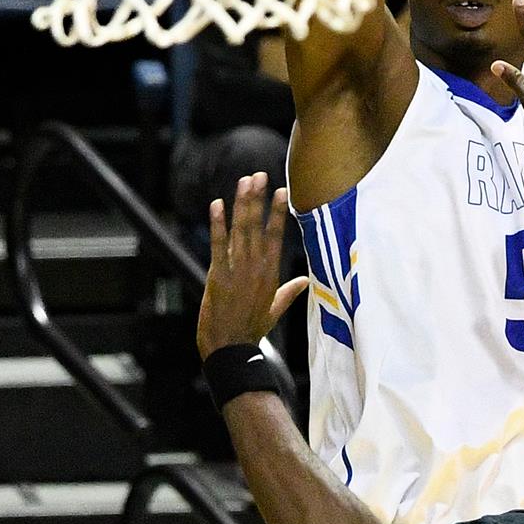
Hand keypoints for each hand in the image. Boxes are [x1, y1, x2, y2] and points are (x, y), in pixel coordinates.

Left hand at [197, 173, 308, 357]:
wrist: (230, 349)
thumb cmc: (251, 330)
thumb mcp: (274, 310)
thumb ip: (289, 292)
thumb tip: (306, 281)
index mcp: (271, 274)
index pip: (276, 236)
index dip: (278, 212)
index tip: (281, 190)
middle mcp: (256, 268)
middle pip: (258, 226)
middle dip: (258, 199)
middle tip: (259, 175)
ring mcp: (237, 271)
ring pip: (241, 231)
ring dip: (242, 204)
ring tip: (244, 181)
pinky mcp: (218, 276)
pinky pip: (218, 245)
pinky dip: (218, 224)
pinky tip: (217, 204)